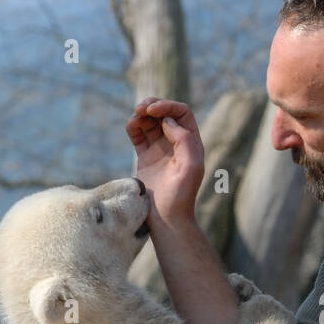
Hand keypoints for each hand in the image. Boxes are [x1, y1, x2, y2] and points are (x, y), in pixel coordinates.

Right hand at [126, 97, 204, 220]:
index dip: (168, 106)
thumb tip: (168, 121)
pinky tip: (131, 127)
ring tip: (135, 119)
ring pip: (150, 122)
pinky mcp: (145, 157)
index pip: (182, 113)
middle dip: (153, 105)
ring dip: (141, 114)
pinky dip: (133, 126)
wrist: (166, 218)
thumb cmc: (181, 194)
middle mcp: (177, 144)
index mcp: (191, 143)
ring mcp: (160, 150)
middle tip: (141, 108)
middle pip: (165, 114)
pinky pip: (138, 135)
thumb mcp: (191, 166)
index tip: (153, 110)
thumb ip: (184, 140)